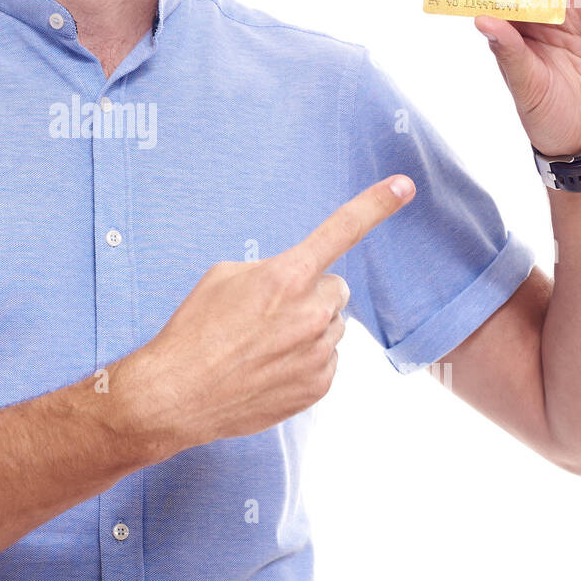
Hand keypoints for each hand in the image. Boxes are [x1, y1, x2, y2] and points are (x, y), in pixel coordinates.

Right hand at [119, 174, 414, 457]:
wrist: (177, 394)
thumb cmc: (194, 330)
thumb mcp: (224, 278)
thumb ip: (271, 270)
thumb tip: (294, 281)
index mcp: (287, 276)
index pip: (341, 230)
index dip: (375, 205)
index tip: (403, 186)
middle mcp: (311, 313)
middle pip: (334, 288)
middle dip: (311, 295)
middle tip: (271, 313)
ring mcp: (318, 353)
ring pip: (331, 327)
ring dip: (308, 330)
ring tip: (263, 346)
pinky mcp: (318, 386)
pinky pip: (326, 361)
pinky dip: (304, 361)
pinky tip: (269, 368)